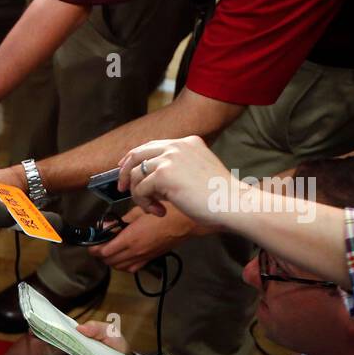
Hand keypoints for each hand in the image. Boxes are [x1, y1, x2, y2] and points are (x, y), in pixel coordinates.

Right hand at [38, 319, 136, 354]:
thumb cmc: (117, 348)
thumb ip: (98, 328)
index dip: (42, 333)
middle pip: (52, 353)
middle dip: (57, 351)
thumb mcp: (112, 334)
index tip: (32, 331)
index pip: (53, 335)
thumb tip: (80, 327)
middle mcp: (69, 354)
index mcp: (74, 339)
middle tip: (68, 349)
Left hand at [89, 206, 200, 272]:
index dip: (95, 249)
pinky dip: (124, 265)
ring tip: (109, 250)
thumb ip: (119, 222)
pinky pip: (132, 268)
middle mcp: (135, 252)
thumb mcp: (138, 212)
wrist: (186, 222)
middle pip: (110, 261)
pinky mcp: (151, 259)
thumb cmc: (163, 212)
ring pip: (120, 267)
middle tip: (99, 245)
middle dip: (101, 255)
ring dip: (111, 261)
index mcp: (130, 239)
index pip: (104, 251)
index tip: (91, 244)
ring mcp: (143, 257)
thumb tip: (104, 227)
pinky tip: (124, 257)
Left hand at [117, 136, 241, 224]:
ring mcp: (170, 158)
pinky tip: (160, 212)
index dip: (133, 158)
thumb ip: (175, 168)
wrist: (232, 203)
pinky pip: (140, 190)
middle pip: (137, 153)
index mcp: (187, 142)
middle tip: (121, 188)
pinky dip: (145, 204)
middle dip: (125, 172)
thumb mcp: (195, 172)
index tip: (124, 170)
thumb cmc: (218, 196)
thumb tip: (148, 177)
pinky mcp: (164, 174)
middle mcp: (177, 146)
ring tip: (155, 208)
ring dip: (140, 196)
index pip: (151, 146)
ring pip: (136, 175)